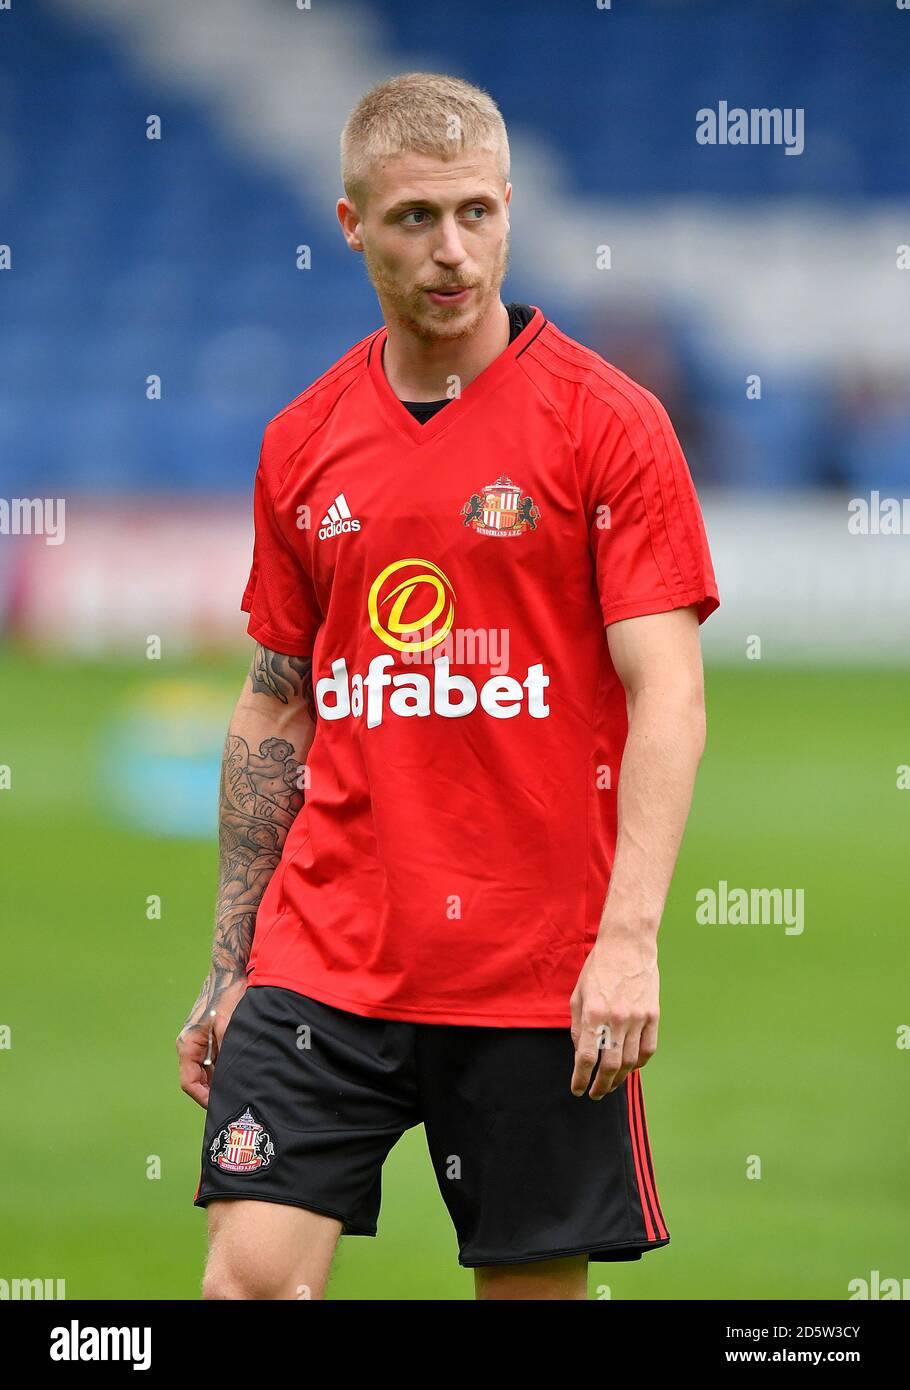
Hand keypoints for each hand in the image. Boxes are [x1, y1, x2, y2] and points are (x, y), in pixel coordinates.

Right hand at [176, 970, 246, 1108]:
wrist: (229, 971)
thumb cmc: (227, 996)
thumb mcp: (228, 1026)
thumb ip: (226, 1053)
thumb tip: (230, 1078)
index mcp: (187, 1044)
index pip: (189, 1083)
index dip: (204, 1099)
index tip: (221, 1106)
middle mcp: (190, 1044)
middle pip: (198, 1079)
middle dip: (214, 1091)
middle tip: (235, 1100)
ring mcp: (199, 1039)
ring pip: (207, 1069)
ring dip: (221, 1078)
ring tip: (241, 1088)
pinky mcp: (209, 1034)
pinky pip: (214, 1058)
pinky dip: (225, 1065)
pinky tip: (242, 1069)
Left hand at [569, 932, 658, 1098]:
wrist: (627, 945)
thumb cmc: (598, 968)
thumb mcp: (578, 995)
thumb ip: (578, 1026)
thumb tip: (581, 1053)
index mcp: (593, 1013)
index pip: (586, 1057)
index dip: (580, 1078)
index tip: (577, 1089)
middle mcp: (616, 1018)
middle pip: (610, 1065)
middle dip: (601, 1086)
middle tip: (595, 1094)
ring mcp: (638, 1018)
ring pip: (630, 1061)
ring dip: (619, 1078)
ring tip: (611, 1084)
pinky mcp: (653, 1015)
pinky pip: (648, 1049)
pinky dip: (639, 1063)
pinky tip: (629, 1067)